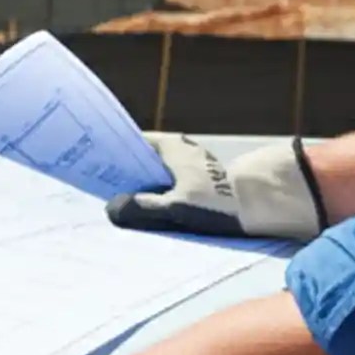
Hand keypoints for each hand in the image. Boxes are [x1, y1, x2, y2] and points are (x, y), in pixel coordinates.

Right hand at [106, 133, 325, 239]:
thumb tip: (112, 209)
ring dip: (141, 186)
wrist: (261, 208)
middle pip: (141, 158)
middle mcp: (180, 149)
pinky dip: (157, 193)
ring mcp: (191, 163)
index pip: (130, 142)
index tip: (94, 165)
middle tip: (103, 188)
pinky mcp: (199, 180)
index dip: (112, 153)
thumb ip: (141, 209)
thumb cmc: (218, 203)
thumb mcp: (175, 208)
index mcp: (170, 146)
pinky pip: (168, 184)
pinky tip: (150, 211)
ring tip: (124, 203)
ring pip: (155, 172)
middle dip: (124, 172)